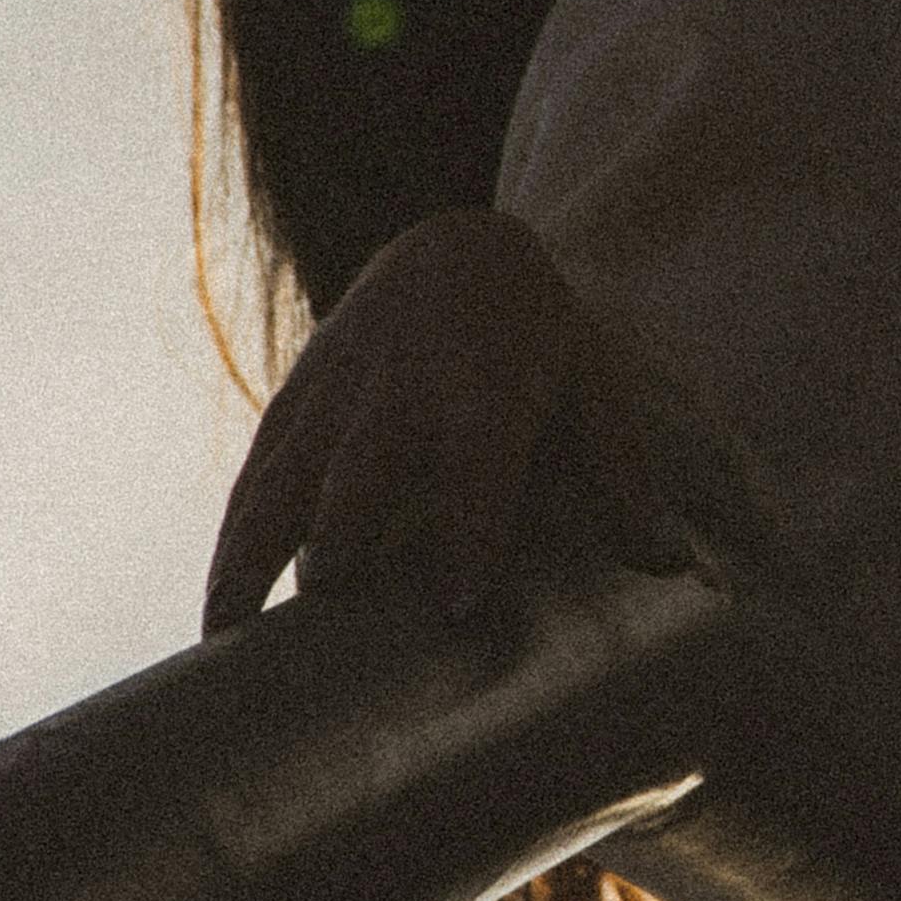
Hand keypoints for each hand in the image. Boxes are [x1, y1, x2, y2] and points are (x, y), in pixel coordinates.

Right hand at [202, 209, 687, 634]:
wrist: (459, 248)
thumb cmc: (542, 342)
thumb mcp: (595, 392)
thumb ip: (626, 481)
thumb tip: (682, 570)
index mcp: (486, 389)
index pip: (479, 464)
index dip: (471, 531)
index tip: (460, 606)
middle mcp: (400, 391)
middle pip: (361, 477)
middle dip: (341, 550)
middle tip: (325, 639)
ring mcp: (334, 396)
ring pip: (284, 483)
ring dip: (253, 562)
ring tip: (227, 652)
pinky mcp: (291, 404)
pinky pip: (254, 481)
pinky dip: (232, 546)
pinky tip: (218, 623)